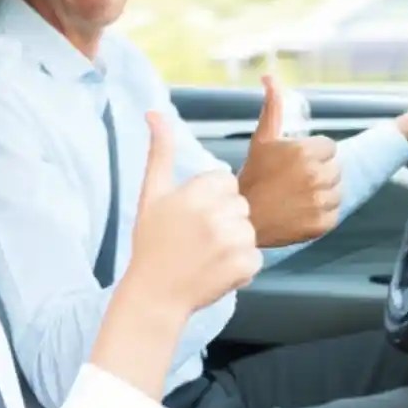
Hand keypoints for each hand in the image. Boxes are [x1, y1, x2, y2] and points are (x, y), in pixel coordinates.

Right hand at [125, 112, 262, 314]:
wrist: (154, 295)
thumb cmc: (152, 242)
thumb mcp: (152, 193)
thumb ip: (159, 151)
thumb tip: (154, 112)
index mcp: (197, 191)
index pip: (226, 182)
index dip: (211, 200)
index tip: (192, 218)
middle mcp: (216, 213)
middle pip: (240, 205)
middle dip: (225, 220)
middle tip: (198, 239)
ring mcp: (232, 240)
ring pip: (249, 231)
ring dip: (234, 244)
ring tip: (206, 256)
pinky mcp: (244, 265)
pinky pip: (255, 257)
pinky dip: (240, 267)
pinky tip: (216, 272)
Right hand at [237, 75, 342, 247]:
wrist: (243, 218)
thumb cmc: (252, 177)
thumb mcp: (261, 139)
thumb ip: (272, 107)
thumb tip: (270, 77)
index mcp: (305, 151)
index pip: (329, 147)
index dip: (314, 153)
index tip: (297, 162)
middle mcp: (316, 175)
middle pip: (336, 168)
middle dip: (320, 172)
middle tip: (297, 180)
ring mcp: (320, 201)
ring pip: (337, 191)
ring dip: (323, 193)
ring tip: (300, 196)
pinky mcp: (322, 224)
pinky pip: (333, 213)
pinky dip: (322, 214)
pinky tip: (302, 211)